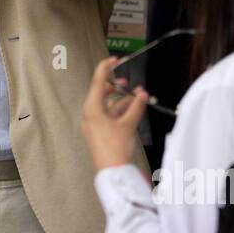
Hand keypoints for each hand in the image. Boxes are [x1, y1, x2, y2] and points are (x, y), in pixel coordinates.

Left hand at [80, 56, 148, 170]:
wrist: (112, 173)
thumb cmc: (115, 148)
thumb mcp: (128, 124)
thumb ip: (136, 107)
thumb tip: (143, 94)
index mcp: (91, 108)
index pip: (98, 82)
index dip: (106, 68)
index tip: (115, 59)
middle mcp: (90, 114)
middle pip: (101, 93)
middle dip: (116, 86)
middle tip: (127, 82)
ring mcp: (94, 124)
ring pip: (107, 105)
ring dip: (122, 100)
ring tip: (138, 95)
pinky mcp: (100, 132)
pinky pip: (110, 116)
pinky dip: (121, 111)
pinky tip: (134, 108)